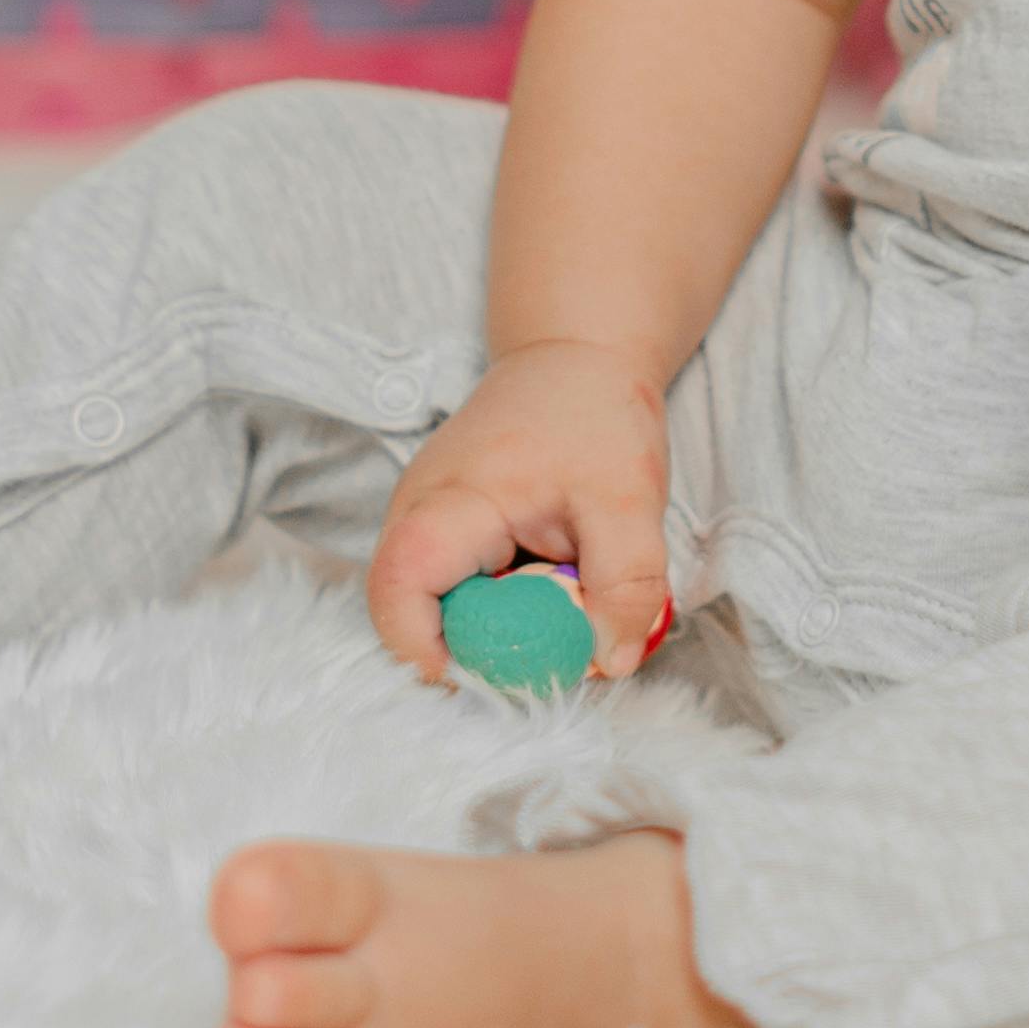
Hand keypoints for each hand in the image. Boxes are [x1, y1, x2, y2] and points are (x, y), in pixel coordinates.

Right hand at [366, 340, 674, 683]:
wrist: (580, 353)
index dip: (429, 653)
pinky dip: (502, 602)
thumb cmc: (597, 415)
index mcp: (449, 503)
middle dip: (481, 649)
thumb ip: (625, 585)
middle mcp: (416, 514)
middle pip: (414, 615)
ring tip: (560, 599)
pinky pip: (457, 589)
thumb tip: (609, 664)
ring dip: (497, 625)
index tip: (500, 674)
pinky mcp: (444, 529)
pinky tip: (550, 579)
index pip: (398, 594)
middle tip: (553, 647)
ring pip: (439, 607)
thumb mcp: (630, 499)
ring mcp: (424, 521)